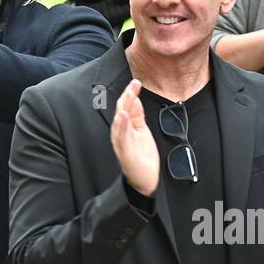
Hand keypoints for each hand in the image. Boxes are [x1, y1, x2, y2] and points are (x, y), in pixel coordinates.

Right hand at [112, 79, 158, 196]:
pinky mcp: (125, 153)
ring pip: (119, 123)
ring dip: (122, 109)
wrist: (145, 181)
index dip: (130, 94)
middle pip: (121, 112)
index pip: (126, 107)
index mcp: (126, 128)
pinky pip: (121, 138)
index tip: (136, 82)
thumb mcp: (142, 131)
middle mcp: (121, 134)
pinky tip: (123, 116)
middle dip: (126, 98)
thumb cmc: (142, 157)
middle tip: (133, 85)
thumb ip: (137, 115)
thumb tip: (135, 98)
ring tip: (127, 97)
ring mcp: (122, 144)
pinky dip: (121, 126)